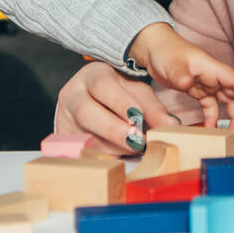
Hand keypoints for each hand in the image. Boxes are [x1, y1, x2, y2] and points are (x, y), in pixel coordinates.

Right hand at [55, 61, 188, 154]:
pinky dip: (103, 156)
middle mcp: (73, 95)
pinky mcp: (63, 139)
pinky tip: (119, 156)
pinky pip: (82, 152)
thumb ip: (153, 107)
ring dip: (113, 147)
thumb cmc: (119, 94)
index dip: (120, 103)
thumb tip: (170, 125)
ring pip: (86, 136)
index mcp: (92, 76)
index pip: (102, 86)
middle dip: (114, 130)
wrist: (92, 99)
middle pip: (87, 113)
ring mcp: (64, 118)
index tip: (138, 118)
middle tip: (138, 141)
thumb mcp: (137, 92)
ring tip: (134, 149)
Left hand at [127, 22, 233, 130]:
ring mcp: (206, 83)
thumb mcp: (172, 63)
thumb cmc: (165, 51)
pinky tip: (211, 128)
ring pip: (225, 101)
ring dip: (232, 115)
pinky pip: (210, 106)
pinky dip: (212, 117)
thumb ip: (180, 74)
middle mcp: (213, 76)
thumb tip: (187, 83)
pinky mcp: (197, 90)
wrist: (153, 48)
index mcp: (212, 67)